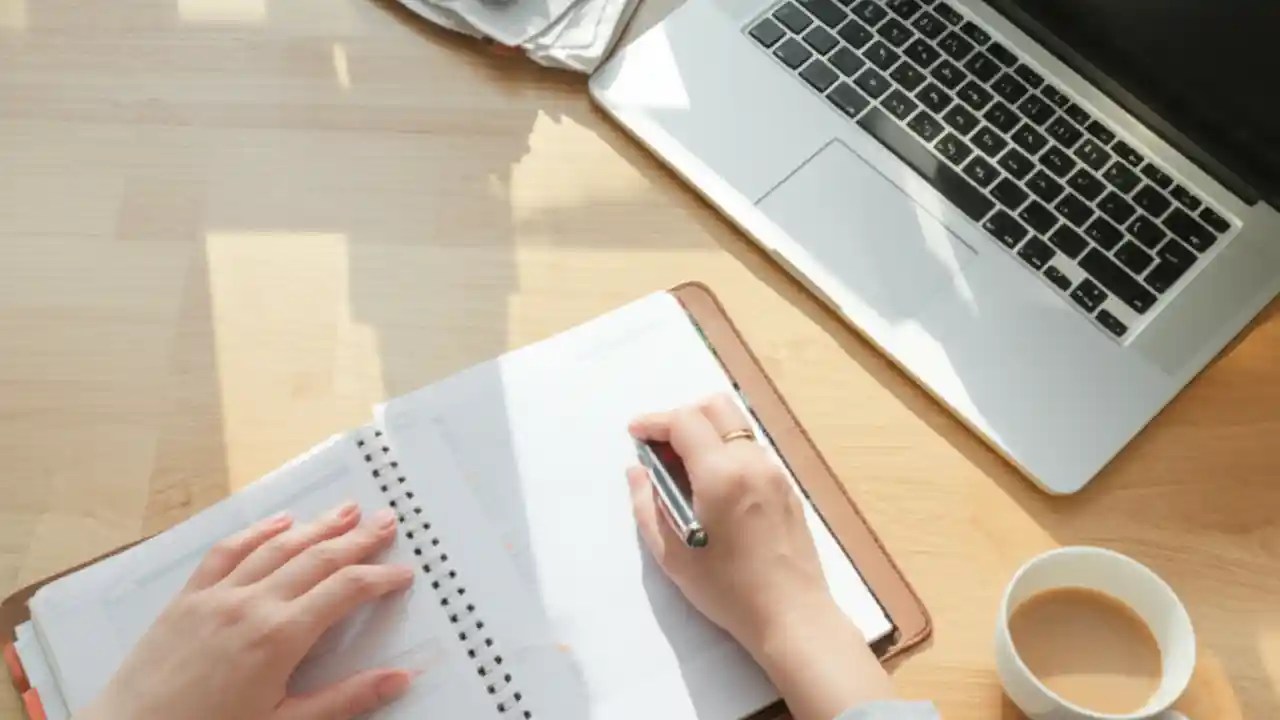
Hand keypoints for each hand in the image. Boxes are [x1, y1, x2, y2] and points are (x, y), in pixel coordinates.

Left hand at [78, 503, 415, 719]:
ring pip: (277, 547)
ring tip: (345, 510)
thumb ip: (345, 700)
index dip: (380, 577)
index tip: (403, 571)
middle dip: (357, 538)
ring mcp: (217, 597)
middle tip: (386, 521)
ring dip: (316, 526)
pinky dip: (258, 532)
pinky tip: (278, 522)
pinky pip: (227, 552)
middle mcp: (251, 605)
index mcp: (280, 637)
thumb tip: (399, 679)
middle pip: (317, 558)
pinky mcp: (187, 599)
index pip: (345, 591)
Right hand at [627, 394, 894, 719]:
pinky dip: (726, 451)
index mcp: (721, 474)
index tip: (636, 435)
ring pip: (737, 427)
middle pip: (716, 408)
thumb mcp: (671, 553)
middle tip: (660, 447)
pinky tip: (713, 487)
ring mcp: (775, 473)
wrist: (791, 614)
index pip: (685, 421)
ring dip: (706, 434)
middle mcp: (752, 462)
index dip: (654, 422)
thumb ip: (648, 504)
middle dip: (683, 417)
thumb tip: (638, 471)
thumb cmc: (727, 589)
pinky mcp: (787, 487)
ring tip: (684, 470)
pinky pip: (751, 451)